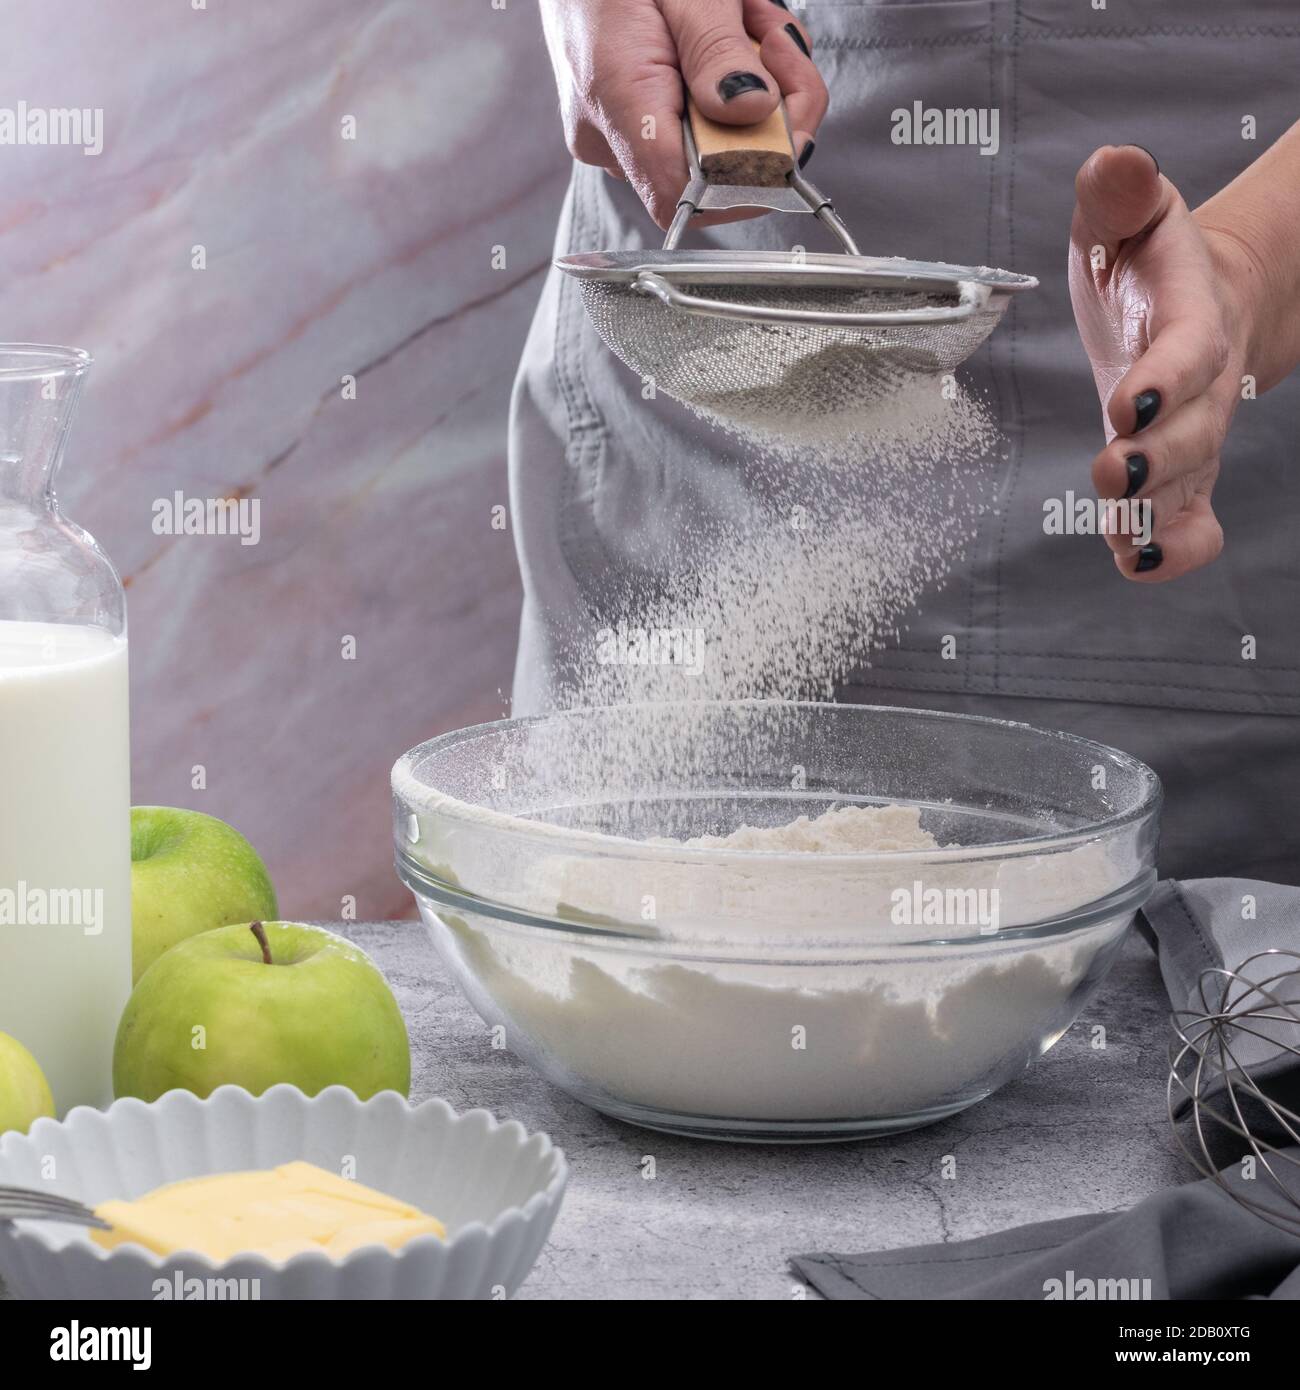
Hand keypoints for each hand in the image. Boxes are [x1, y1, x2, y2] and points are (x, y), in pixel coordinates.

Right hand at [539, 0, 827, 229]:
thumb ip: (716, 50)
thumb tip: (755, 109)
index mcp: (614, 102)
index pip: (685, 195)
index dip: (747, 179)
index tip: (787, 126)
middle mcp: (614, 136)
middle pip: (714, 168)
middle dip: (769, 107)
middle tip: (775, 40)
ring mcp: (623, 132)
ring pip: (716, 142)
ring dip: (759, 83)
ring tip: (747, 17)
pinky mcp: (636, 120)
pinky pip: (700, 123)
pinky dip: (734, 81)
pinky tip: (730, 31)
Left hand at [1068, 145, 1262, 581]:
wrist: (1205, 300)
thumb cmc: (1150, 262)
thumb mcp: (1131, 217)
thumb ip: (1117, 194)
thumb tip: (1114, 162)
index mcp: (1189, 319)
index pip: (1185, 352)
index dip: (1162, 380)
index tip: (1124, 404)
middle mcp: (1200, 387)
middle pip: (1195, 430)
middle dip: (1157, 458)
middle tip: (1113, 474)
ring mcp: (1195, 434)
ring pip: (1194, 481)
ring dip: (1160, 512)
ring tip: (1127, 539)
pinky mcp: (1181, 471)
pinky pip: (1192, 517)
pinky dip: (1173, 547)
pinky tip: (1136, 563)